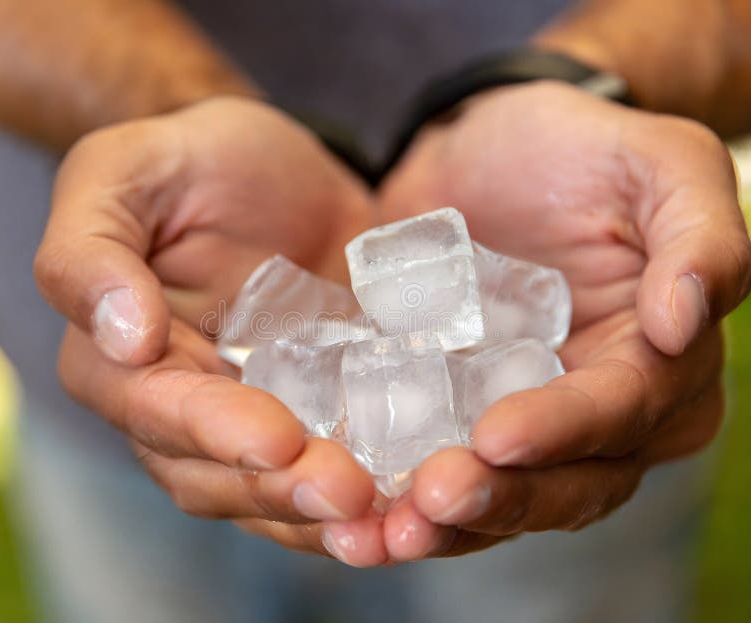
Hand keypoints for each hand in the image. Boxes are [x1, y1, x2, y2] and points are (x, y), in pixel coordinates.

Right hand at [34, 98, 382, 559]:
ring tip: (384, 521)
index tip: (277, 440)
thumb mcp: (127, 171)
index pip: (154, 409)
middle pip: (213, 474)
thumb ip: (92, 246)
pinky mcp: (313, 411)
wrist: (278, 169)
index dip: (210, 431)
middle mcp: (180, 403)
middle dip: (278, 492)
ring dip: (321, 516)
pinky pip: (329, 466)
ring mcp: (251, 415)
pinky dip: (364, 495)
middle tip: (349, 494)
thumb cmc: (193, 160)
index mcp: (121, 355)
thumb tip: (122, 336)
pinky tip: (409, 503)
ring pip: (269, 493)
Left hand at [359, 81, 750, 561]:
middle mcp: (603, 413)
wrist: (479, 145)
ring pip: (504, 494)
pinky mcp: (462, 414)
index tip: (496, 437)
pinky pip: (442, 467)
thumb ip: (698, 234)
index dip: (564, 431)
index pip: (623, 412)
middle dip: (501, 498)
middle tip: (430, 499)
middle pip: (566, 480)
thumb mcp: (656, 163)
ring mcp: (527, 420)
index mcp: (663, 363)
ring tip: (386, 531)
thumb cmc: (573, 147)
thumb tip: (683, 319)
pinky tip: (359, 514)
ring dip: (450, 523)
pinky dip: (404, 497)